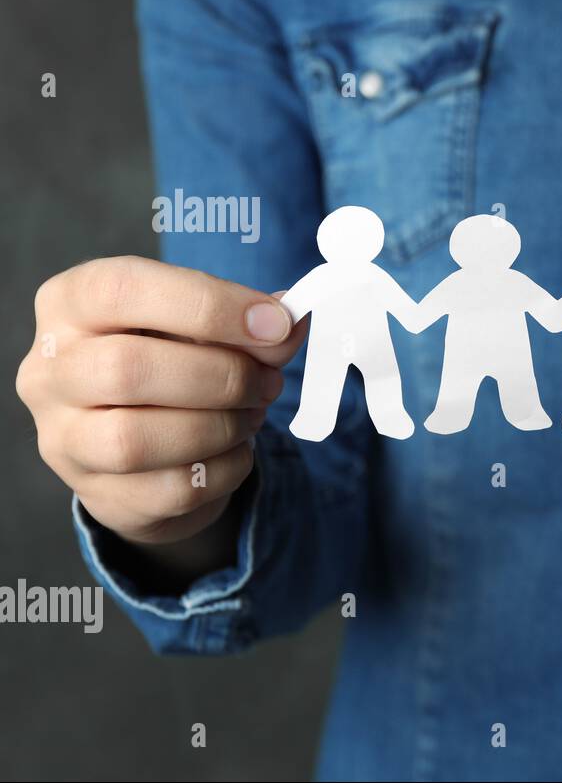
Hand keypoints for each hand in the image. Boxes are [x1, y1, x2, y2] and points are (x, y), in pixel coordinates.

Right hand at [16, 256, 305, 546]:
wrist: (152, 445)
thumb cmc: (177, 363)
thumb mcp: (210, 328)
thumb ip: (251, 323)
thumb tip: (291, 324)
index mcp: (70, 303)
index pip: (122, 289)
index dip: (209, 305)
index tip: (275, 323)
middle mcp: (50, 370)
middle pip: (127, 369)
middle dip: (222, 376)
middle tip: (268, 382)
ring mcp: (63, 438)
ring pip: (135, 439)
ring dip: (220, 426)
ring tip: (251, 414)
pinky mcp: (98, 494)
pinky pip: (170, 489)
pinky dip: (224, 469)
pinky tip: (235, 450)